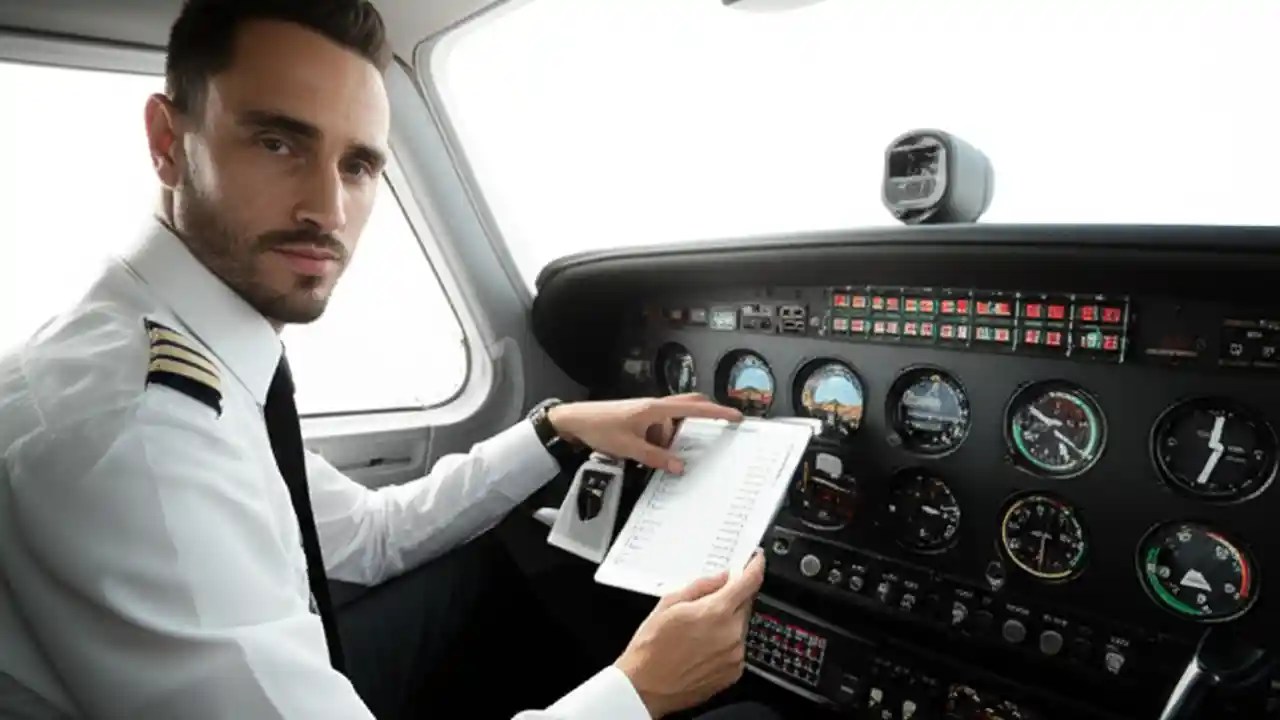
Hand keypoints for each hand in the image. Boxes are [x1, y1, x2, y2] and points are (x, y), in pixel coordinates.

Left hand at [548, 394, 742, 473]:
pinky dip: (658, 443)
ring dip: (669, 441)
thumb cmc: (600, 428)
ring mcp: (647, 413)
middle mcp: (654, 407)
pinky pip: (658, 431)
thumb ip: (656, 457)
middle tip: (711, 436)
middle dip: (700, 422)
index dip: (717, 412)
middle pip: (687, 410)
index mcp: (655, 409)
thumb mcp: (629, 448)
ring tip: (651, 457)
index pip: (693, 408)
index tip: (735, 417)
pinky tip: (646, 455)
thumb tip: (680, 466)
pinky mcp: (639, 420)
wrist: (575, 420)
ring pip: (670, 426)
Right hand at [613, 551, 766, 717]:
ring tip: (698, 631)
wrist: (646, 687)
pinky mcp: (735, 671)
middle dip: (732, 597)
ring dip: (727, 621)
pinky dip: (726, 641)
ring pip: (741, 625)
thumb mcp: (668, 604)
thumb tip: (722, 577)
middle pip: (745, 603)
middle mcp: (731, 634)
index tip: (757, 559)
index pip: (749, 582)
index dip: (756, 566)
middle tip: (708, 602)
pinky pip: (737, 646)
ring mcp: (735, 655)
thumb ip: (701, 586)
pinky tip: (703, 646)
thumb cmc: (651, 647)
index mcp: (716, 612)